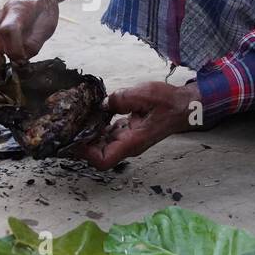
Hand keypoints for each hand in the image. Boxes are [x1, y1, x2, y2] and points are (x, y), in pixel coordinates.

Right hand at [0, 0, 59, 77]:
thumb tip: (20, 63)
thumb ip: (33, 44)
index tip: (23, 63)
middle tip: (6, 84)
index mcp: (16, 11)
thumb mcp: (46, 26)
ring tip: (8, 78)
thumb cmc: (42, 10)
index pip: (8, 31)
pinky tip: (6, 67)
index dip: (14, 51)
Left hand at [76, 80, 200, 169]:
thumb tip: (102, 103)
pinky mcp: (128, 133)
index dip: (85, 153)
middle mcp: (128, 145)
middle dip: (82, 142)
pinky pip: (108, 135)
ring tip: (79, 117)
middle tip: (70, 125)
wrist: (183, 106)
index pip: (103, 160)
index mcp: (132, 141)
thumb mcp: (144, 94)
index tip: (75, 137)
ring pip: (101, 145)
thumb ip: (120, 98)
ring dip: (90, 134)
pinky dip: (98, 126)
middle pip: (98, 154)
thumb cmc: (168, 103)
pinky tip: (94, 112)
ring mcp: (127, 140)